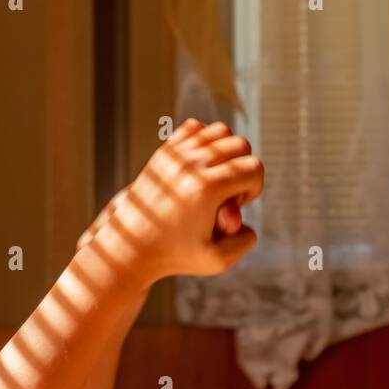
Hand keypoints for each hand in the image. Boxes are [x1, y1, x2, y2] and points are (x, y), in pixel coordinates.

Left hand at [93, 118, 263, 285]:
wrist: (133, 244)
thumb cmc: (175, 256)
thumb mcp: (216, 261)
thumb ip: (244, 242)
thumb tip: (250, 223)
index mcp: (207, 190)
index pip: (254, 168)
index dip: (255, 188)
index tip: (238, 205)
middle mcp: (192, 165)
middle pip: (240, 145)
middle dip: (244, 169)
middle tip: (228, 194)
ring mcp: (176, 154)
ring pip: (221, 131)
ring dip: (228, 152)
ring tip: (217, 177)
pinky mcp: (165, 151)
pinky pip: (196, 128)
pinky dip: (207, 140)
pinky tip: (202, 166)